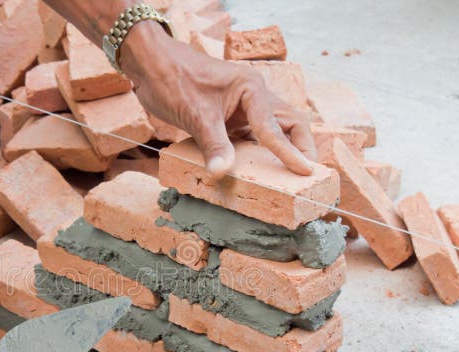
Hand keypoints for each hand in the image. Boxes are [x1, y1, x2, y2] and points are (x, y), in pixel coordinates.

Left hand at [120, 23, 316, 176]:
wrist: (151, 65)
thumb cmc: (173, 79)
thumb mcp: (195, 115)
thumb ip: (213, 144)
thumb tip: (221, 173)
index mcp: (252, 88)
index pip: (277, 126)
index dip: (290, 152)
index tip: (305, 172)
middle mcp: (254, 96)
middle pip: (290, 124)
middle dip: (300, 149)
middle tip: (307, 177)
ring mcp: (244, 107)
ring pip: (275, 131)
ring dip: (282, 152)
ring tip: (290, 179)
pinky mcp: (231, 118)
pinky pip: (253, 138)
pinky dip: (258, 154)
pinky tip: (259, 173)